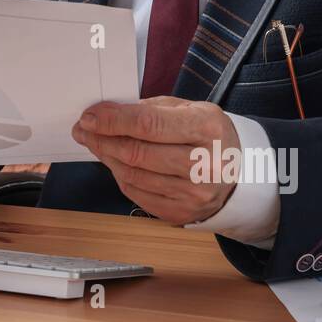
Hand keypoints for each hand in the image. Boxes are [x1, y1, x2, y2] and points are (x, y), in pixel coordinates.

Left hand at [71, 96, 239, 224]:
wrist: (238, 171)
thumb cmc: (207, 134)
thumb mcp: (188, 108)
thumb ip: (149, 109)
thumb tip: (106, 114)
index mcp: (207, 128)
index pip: (148, 124)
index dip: (113, 120)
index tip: (89, 116)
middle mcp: (203, 164)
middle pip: (137, 153)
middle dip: (102, 139)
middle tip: (83, 129)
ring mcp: (193, 194)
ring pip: (132, 175)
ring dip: (106, 157)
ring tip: (95, 143)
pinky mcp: (181, 213)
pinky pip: (136, 193)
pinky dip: (120, 176)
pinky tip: (115, 162)